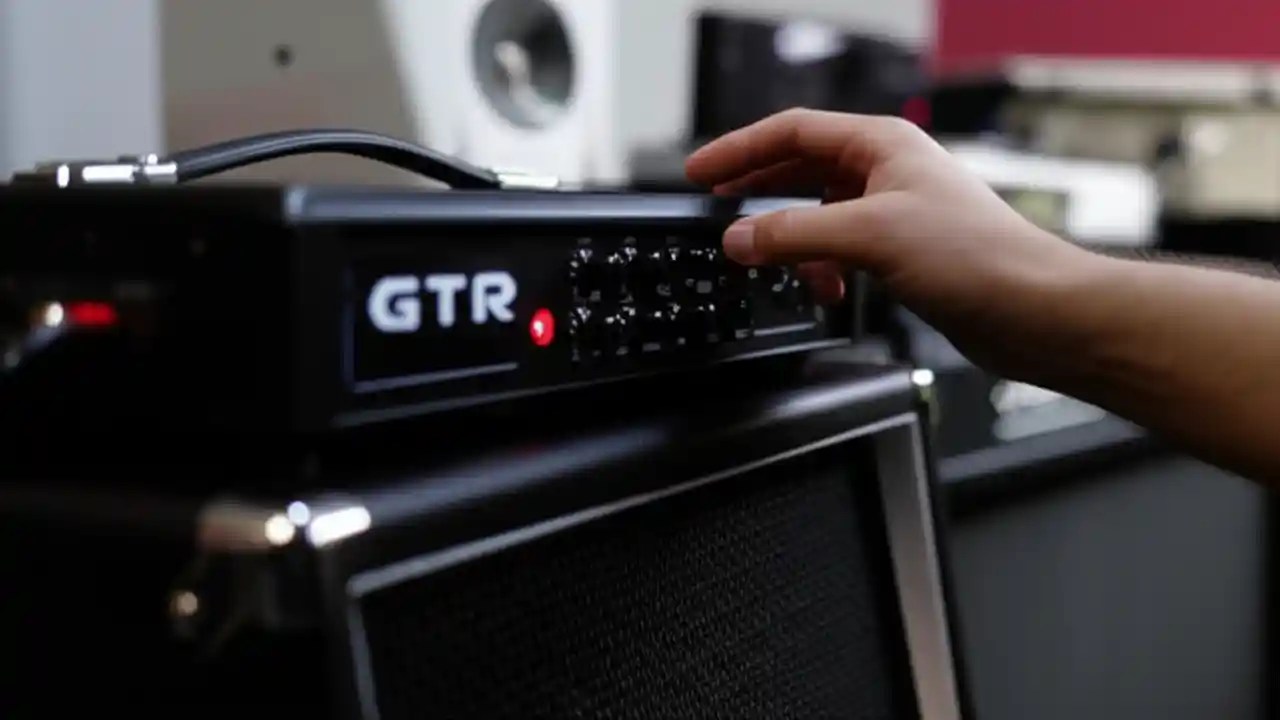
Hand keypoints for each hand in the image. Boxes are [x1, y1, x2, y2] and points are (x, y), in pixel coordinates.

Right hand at [685, 108, 1104, 377]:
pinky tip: (820, 289)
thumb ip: (794, 235)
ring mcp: (893, 212)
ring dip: (790, 240)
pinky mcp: (901, 252)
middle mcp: (887, 171)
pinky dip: (819, 268)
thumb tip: (739, 237)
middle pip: (800, 170)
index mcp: (881, 144)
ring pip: (817, 215)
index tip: (701, 173)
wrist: (1033, 311)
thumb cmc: (978, 257)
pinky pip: (838, 250)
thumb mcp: (868, 236)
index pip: (791, 133)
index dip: (739, 150)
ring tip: (766, 262)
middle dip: (757, 195)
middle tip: (717, 214)